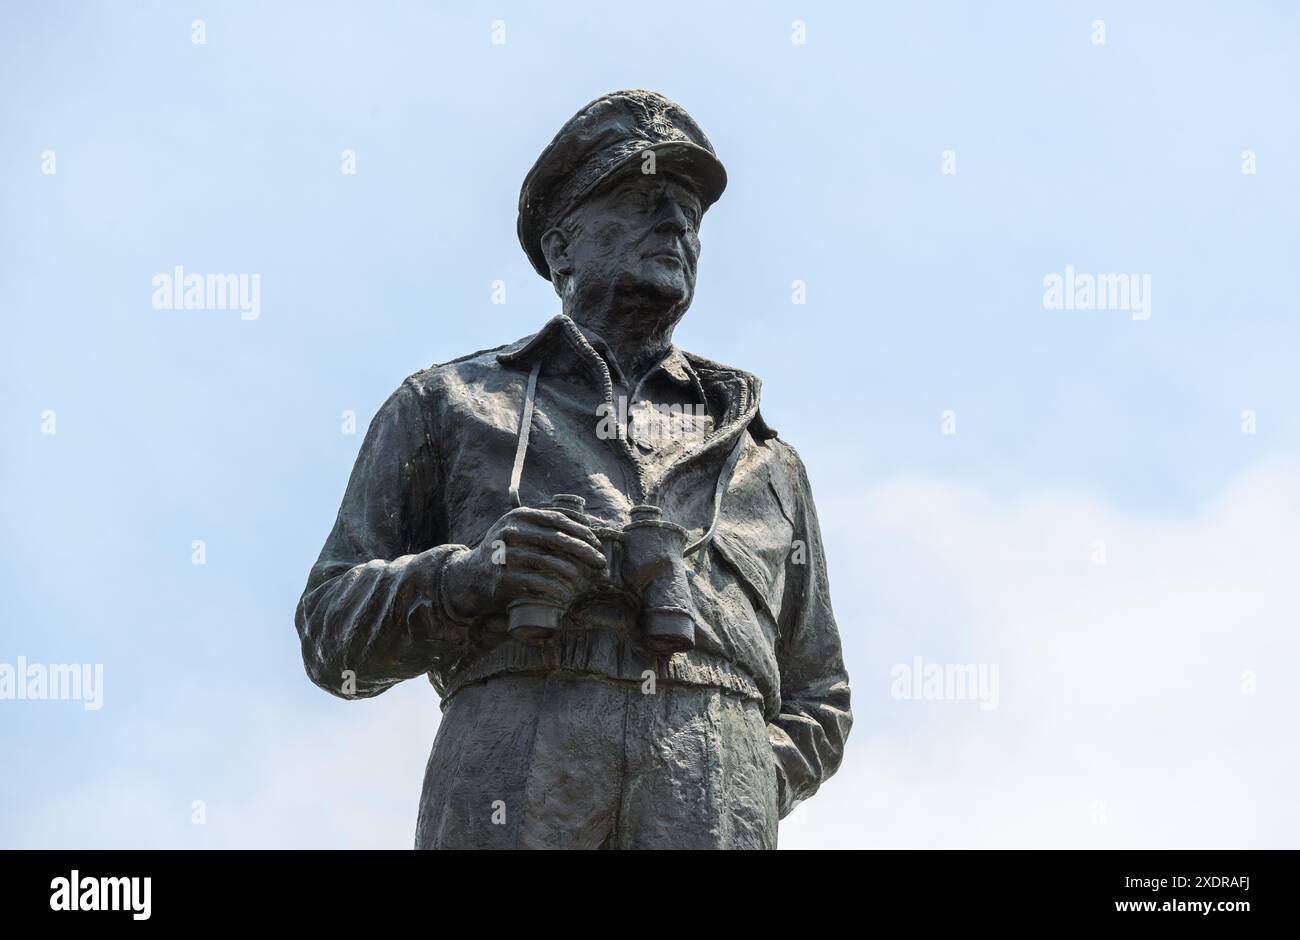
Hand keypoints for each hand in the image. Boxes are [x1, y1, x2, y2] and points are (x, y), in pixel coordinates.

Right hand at [441, 507, 606, 621]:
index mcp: (519, 516)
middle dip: (584, 551)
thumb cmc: (506, 553)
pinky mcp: (500, 578)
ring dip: (571, 571)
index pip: (558, 519)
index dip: (582, 532)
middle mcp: (510, 530)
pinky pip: (532, 582)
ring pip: (546, 561)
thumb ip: (544, 523)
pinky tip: (565, 594)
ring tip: (586, 580)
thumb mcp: (519, 529)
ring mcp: (503, 554)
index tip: (598, 545)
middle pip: (556, 539)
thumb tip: (587, 521)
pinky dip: (552, 588)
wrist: (470, 577)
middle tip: (600, 563)